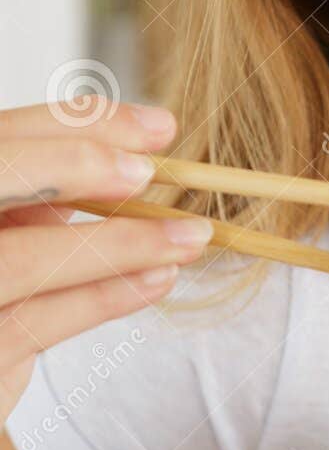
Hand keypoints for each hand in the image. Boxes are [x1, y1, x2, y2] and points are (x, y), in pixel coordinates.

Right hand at [0, 101, 213, 422]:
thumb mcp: (8, 255)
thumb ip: (34, 214)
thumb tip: (113, 169)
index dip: (72, 125)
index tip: (155, 127)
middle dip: (76, 162)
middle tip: (153, 167)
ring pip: (20, 259)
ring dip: (116, 243)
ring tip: (189, 236)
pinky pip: (35, 324)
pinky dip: (102, 298)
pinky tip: (156, 280)